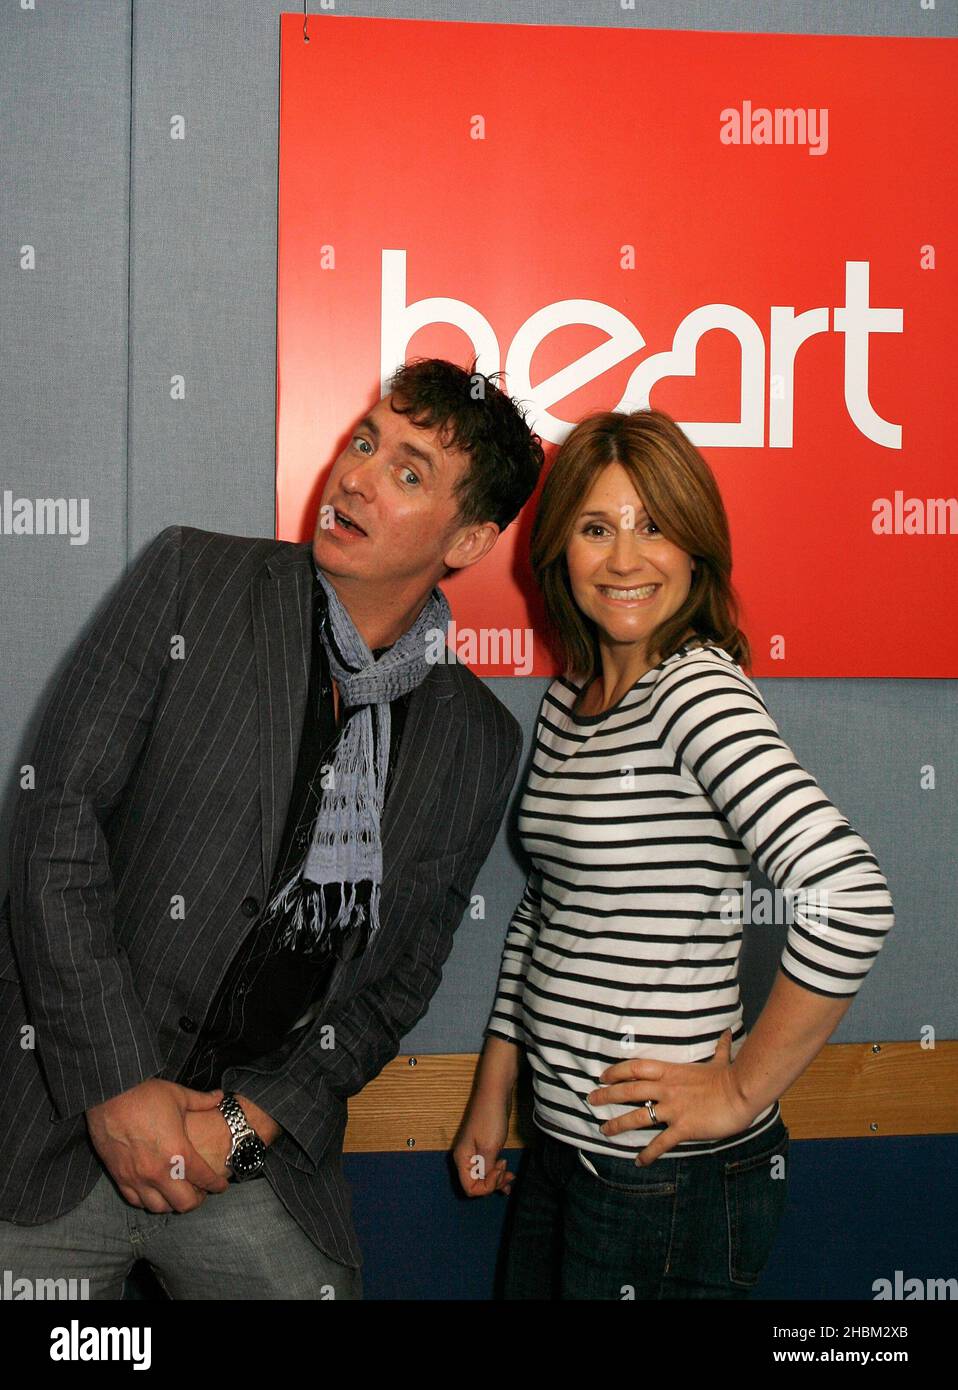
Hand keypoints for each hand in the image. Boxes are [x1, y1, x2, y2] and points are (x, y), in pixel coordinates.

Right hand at [85, 1079, 230, 1213]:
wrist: (109, 1094)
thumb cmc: (145, 1094)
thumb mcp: (179, 1095)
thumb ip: (202, 1101)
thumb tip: (220, 1097)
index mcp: (179, 1152)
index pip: (204, 1178)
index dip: (217, 1184)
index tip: (221, 1185)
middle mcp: (159, 1171)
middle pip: (184, 1203)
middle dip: (197, 1200)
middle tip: (200, 1191)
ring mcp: (137, 1178)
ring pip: (159, 1208)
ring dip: (172, 1203)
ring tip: (177, 1192)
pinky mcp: (118, 1177)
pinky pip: (136, 1201)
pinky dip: (148, 1200)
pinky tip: (154, 1191)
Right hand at [452, 1090, 515, 1197]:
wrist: (495, 1094)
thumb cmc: (490, 1118)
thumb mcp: (489, 1148)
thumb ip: (486, 1170)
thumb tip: (486, 1184)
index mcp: (462, 1159)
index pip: (470, 1188)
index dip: (486, 1186)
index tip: (499, 1169)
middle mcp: (465, 1158)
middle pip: (476, 1184)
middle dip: (493, 1183)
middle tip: (508, 1173)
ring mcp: (474, 1152)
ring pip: (483, 1176)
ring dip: (497, 1180)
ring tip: (511, 1177)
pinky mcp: (483, 1147)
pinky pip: (488, 1167)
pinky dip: (497, 1173)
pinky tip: (507, 1176)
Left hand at [586, 1030, 753, 1163]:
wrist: (742, 1091)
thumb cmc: (731, 1076)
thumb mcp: (721, 1059)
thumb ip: (719, 1048)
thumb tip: (727, 1033)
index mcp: (671, 1071)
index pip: (636, 1068)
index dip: (616, 1071)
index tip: (603, 1075)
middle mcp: (666, 1089)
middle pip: (629, 1090)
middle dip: (607, 1095)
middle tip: (591, 1099)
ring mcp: (673, 1108)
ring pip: (637, 1116)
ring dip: (618, 1124)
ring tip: (604, 1130)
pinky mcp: (683, 1127)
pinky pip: (661, 1142)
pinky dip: (648, 1153)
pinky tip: (639, 1161)